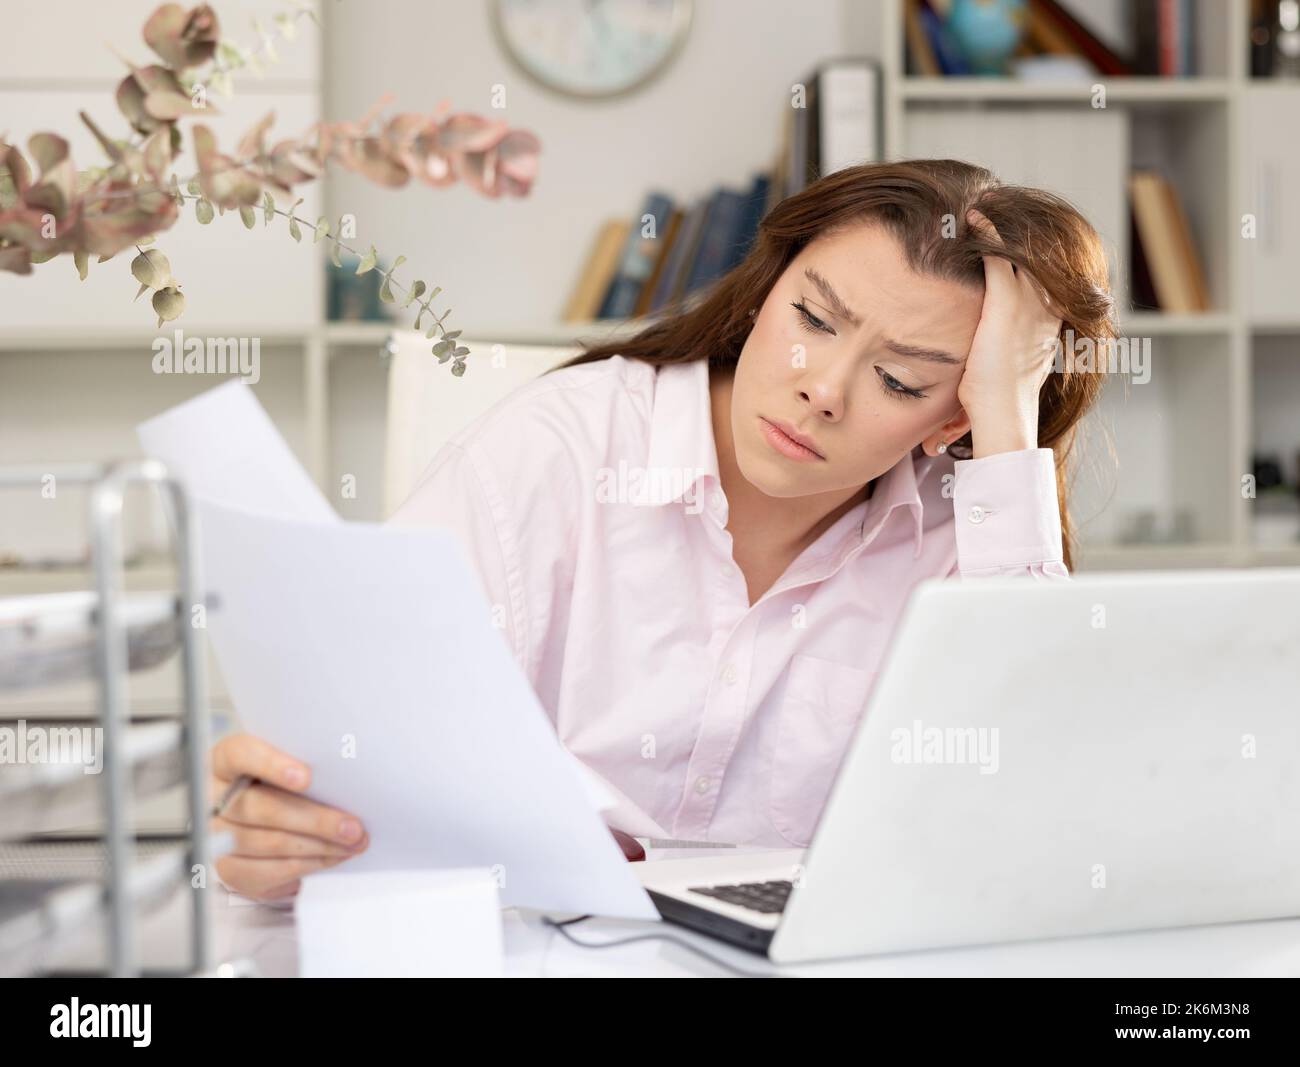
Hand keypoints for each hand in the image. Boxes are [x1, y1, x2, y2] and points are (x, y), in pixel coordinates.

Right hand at [210, 733, 368, 901]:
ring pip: (269, 843)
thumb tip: (345, 781)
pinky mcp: (230, 869)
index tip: (306, 778)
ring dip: (319, 846)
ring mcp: (218, 837)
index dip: (271, 765)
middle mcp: (214, 798)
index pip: (241, 755)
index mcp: (225, 760)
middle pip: (261, 808)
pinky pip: (270, 871)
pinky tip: (333, 857)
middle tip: (352, 827)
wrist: (262, 819)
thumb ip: (305, 766)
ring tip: (352, 843)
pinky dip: (308, 865)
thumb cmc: (279, 785)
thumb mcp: (287, 766)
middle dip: (314, 820)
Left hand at [958, 209, 1062, 457]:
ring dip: (1001, 224)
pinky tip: (975, 217)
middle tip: (999, 206)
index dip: (1031, 250)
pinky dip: (987, 233)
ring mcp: (1028, 303)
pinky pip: (997, 256)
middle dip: (1019, 228)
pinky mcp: (1005, 304)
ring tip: (985, 205)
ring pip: (1019, 248)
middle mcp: (1046, 305)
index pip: (1047, 271)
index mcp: (1052, 318)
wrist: (1003, 414)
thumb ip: (1008, 345)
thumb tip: (995, 344)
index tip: (1016, 236)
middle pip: (1036, 253)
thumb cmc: (999, 398)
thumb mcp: (1010, 364)